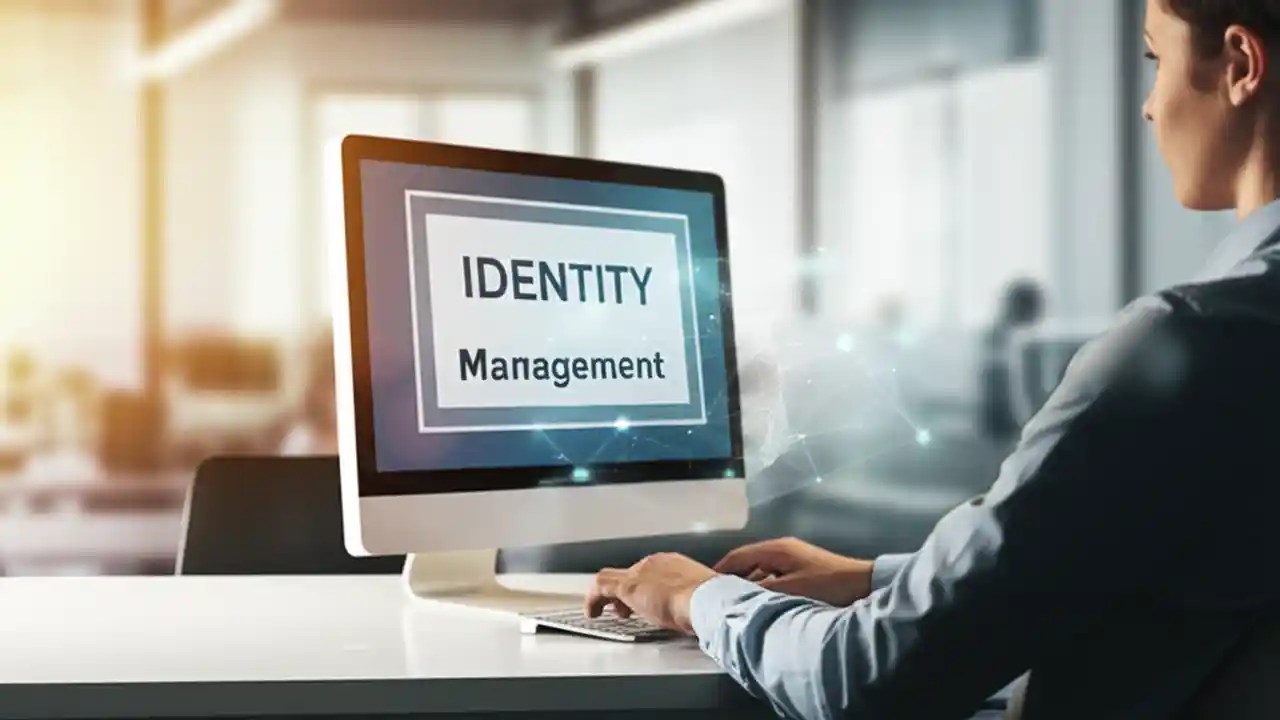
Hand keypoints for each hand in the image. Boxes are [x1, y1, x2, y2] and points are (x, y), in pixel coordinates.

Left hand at [585, 553, 716, 633]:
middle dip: (627, 594)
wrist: (706, 600)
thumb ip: (691, 601)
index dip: (644, 589)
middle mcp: (656, 562)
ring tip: (607, 611)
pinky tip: (593, 612)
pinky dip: (594, 599)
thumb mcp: (700, 599)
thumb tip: (691, 614)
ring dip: (609, 597)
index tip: (645, 602)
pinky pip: (601, 586)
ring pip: (613, 579)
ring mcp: (640, 572)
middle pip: (631, 575)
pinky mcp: (628, 586)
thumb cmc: (709, 603)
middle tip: (626, 611)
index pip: (650, 572)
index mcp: (674, 564)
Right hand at [714, 537, 873, 605]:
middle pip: (749, 561)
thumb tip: (737, 594)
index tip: (706, 581)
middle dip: (734, 577)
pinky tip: (763, 600)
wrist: (862, 583)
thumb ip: (762, 590)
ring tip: (738, 600)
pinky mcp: (803, 567)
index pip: (739, 555)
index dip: (722, 569)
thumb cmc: (826, 584)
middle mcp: (783, 549)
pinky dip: (764, 585)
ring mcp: (794, 557)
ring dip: (750, 583)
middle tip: (719, 594)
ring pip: (762, 569)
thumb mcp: (790, 589)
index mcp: (777, 549)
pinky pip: (774, 575)